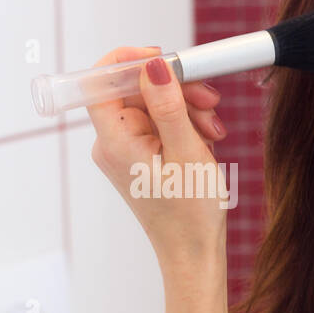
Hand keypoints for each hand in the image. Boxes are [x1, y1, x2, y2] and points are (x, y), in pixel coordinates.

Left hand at [86, 46, 230, 268]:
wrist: (193, 253)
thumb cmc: (190, 214)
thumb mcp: (187, 151)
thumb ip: (168, 104)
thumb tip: (152, 66)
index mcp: (114, 142)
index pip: (99, 82)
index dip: (128, 62)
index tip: (164, 59)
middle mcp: (111, 144)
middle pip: (136, 91)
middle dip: (175, 90)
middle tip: (210, 103)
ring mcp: (124, 150)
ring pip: (152, 106)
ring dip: (186, 110)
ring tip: (214, 133)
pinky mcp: (138, 156)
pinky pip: (157, 124)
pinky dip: (183, 125)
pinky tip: (204, 142)